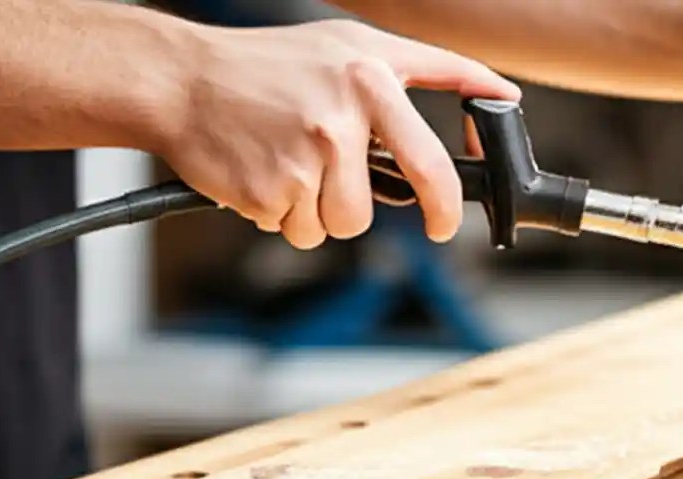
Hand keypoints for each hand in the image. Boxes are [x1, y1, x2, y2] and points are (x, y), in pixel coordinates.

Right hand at [158, 19, 519, 247]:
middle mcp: (339, 122)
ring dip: (324, 211)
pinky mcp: (269, 193)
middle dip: (426, 218)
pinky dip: (284, 213)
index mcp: (367, 80)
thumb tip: (501, 91)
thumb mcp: (354, 44)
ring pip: (341, 224)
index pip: (430, 156)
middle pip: (384, 205)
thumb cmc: (270, 63)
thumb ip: (428, 67)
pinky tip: (268, 173)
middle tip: (434, 227)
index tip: (453, 214)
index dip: (450, 196)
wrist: (181, 80)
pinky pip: (297, 229)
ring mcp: (302, 162)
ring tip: (299, 167)